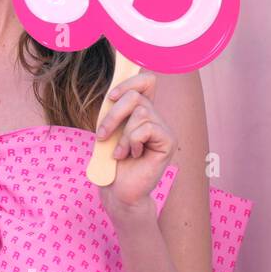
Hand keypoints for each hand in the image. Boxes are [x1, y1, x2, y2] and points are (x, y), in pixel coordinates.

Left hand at [93, 69, 174, 217]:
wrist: (118, 190)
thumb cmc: (111, 162)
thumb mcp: (108, 130)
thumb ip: (114, 110)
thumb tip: (113, 92)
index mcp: (141, 112)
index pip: (147, 81)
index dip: (130, 82)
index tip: (111, 97)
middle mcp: (155, 117)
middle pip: (136, 96)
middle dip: (113, 114)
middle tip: (102, 135)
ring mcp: (164, 129)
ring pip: (140, 113)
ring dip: (122, 134)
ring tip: (120, 152)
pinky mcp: (168, 142)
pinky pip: (147, 128)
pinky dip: (132, 142)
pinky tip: (132, 155)